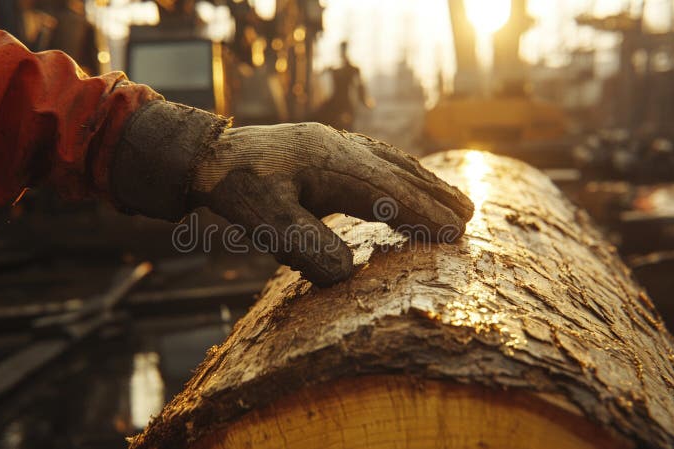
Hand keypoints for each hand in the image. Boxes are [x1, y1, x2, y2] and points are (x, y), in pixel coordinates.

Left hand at [112, 102, 472, 285]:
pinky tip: (405, 179)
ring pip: (389, 162)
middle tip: (470, 214)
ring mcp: (331, 143)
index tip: (455, 233)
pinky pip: (373, 158)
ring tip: (452, 197)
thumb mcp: (263, 222)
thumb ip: (305, 247)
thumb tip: (348, 274)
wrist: (203, 156)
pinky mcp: (323, 148)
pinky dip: (398, 171)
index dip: (422, 213)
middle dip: (434, 194)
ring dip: (422, 180)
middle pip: (397, 172)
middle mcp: (338, 147)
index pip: (387, 192)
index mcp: (329, 163)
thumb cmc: (231, 189)